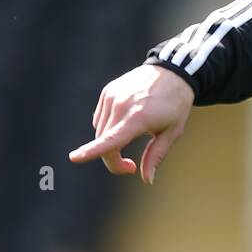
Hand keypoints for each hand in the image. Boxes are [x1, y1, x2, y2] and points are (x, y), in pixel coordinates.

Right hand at [69, 65, 193, 184]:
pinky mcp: (107, 92)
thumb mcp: (173, 132)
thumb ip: (156, 156)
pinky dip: (107, 127)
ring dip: (110, 143)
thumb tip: (147, 180)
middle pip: (104, 142)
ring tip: (132, 138)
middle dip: (113, 160)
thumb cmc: (176, 104)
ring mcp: (111, 97)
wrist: (172, 72)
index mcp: (138, 118)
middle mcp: (121, 106)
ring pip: (100, 131)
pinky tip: (125, 121)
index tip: (74, 157)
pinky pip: (100, 118)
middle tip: (131, 167)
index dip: (92, 151)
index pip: (111, 139)